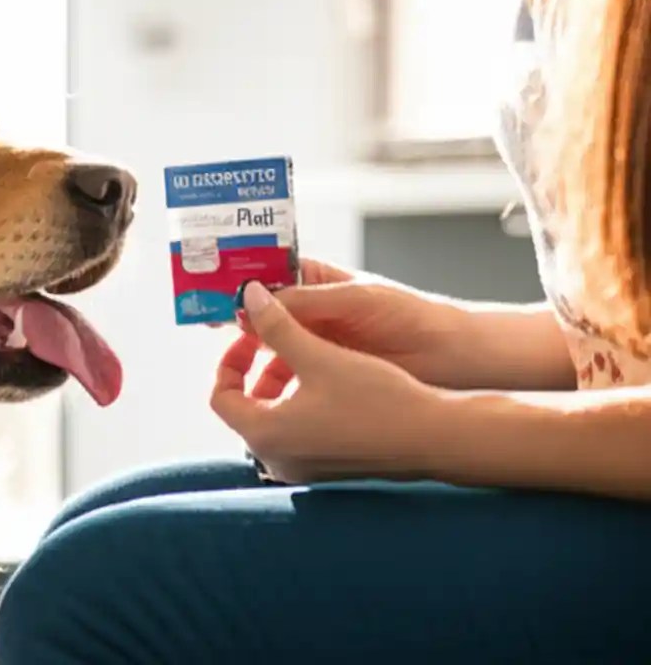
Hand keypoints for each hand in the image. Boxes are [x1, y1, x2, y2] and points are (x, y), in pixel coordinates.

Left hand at [211, 282, 442, 483]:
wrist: (433, 438)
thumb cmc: (376, 399)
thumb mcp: (319, 355)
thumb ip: (277, 326)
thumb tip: (249, 297)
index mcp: (264, 435)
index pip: (220, 396)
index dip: (230, 360)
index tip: (251, 336)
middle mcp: (276, 460)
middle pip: (246, 408)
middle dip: (257, 370)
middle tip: (278, 340)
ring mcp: (301, 469)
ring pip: (273, 419)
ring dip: (281, 385)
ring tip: (307, 355)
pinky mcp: (325, 469)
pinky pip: (297, 433)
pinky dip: (300, 404)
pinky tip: (330, 380)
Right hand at [233, 259, 468, 395]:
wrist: (450, 356)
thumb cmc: (409, 315)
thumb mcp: (352, 298)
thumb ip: (303, 300)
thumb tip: (252, 298)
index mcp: (316, 284)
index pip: (269, 280)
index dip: (245, 287)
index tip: (220, 296)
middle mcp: (312, 314)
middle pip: (264, 317)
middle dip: (242, 323)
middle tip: (218, 333)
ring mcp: (318, 346)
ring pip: (272, 350)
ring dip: (254, 357)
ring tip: (239, 366)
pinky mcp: (325, 377)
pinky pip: (288, 379)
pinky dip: (273, 382)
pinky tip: (264, 389)